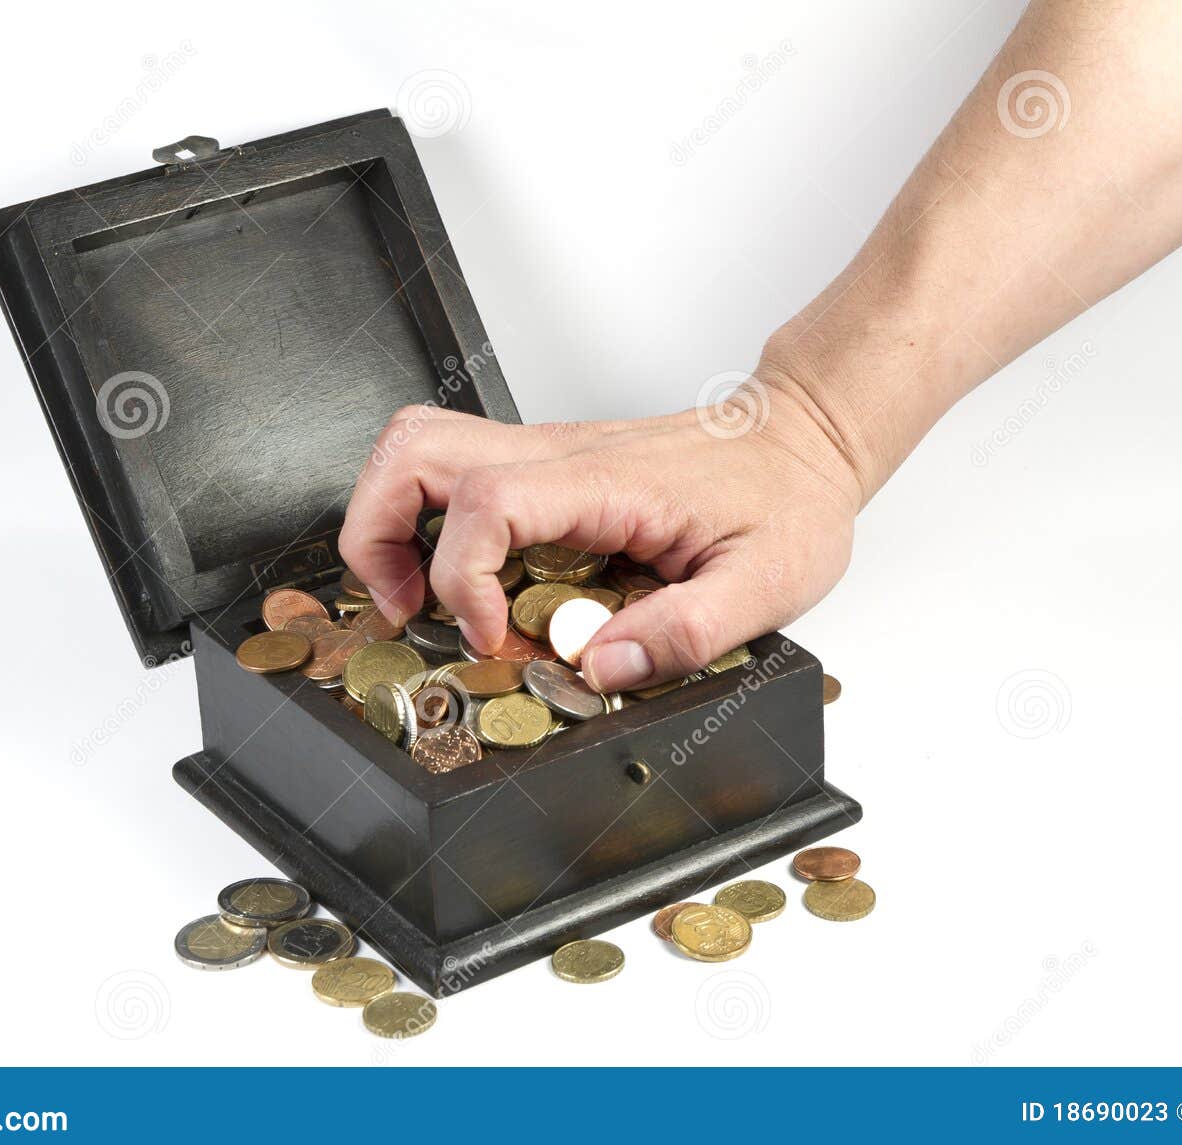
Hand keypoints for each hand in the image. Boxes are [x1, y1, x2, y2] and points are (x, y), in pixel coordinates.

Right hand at [338, 369, 863, 691]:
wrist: (802, 441)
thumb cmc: (785, 501)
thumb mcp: (766, 585)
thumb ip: (685, 633)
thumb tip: (597, 665)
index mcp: (606, 481)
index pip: (487, 501)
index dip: (462, 577)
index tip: (490, 637)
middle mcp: (561, 454)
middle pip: (414, 451)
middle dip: (379, 535)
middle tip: (409, 608)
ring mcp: (547, 454)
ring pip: (420, 447)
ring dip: (390, 521)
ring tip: (418, 595)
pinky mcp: (547, 467)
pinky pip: (455, 469)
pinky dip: (427, 521)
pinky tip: (465, 579)